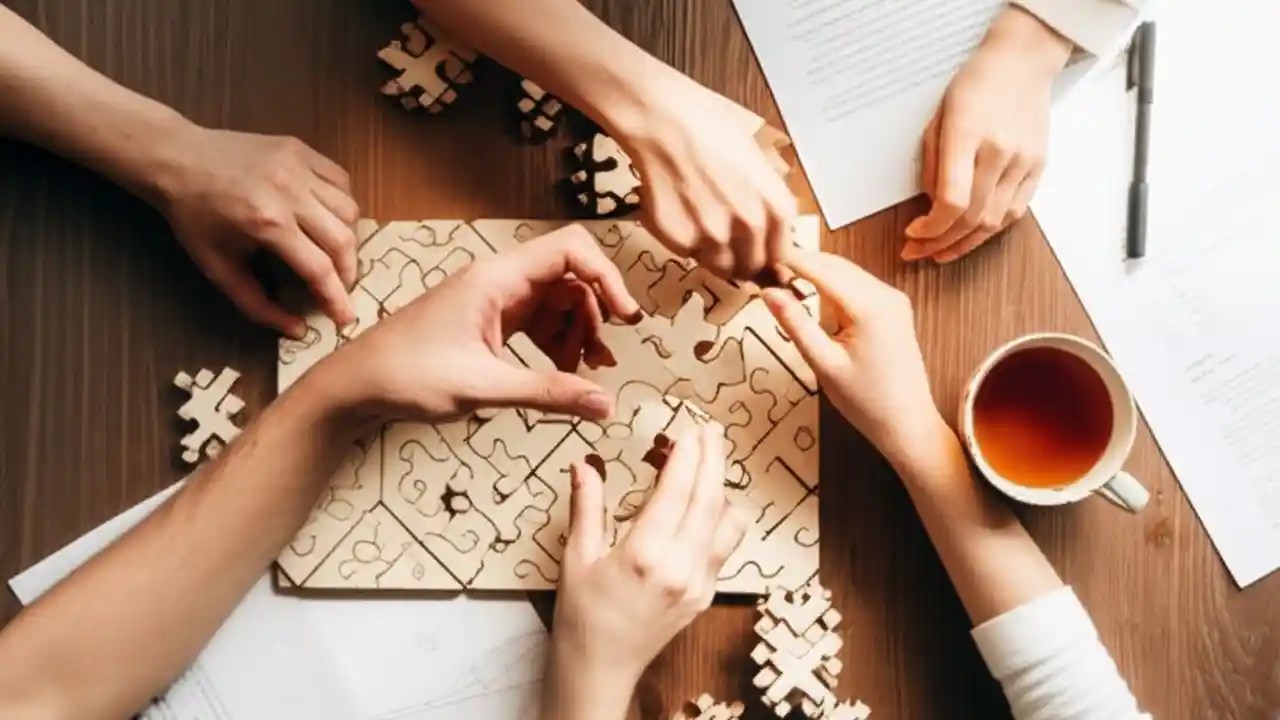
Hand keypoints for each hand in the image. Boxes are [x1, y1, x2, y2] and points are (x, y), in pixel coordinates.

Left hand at [154, 125, 359, 336]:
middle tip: (341, 287)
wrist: (178, 158)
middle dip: (349, 272)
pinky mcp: (302, 150)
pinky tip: (330, 219)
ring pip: (349, 210)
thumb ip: (257, 303)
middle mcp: (291, 192)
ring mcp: (299, 166)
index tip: (345, 318)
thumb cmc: (194, 216)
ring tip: (336, 254)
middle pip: (343, 240)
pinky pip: (341, 182)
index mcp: (267, 223)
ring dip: (349, 239)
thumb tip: (296, 329)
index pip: (319, 268)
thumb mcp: (217, 267)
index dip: (337, 298)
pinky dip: (343, 206)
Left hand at [323, 224, 642, 424]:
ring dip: (577, 334)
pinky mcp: (489, 320)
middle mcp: (499, 280)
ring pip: (557, 302)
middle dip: (594, 316)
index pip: (571, 250)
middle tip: (602, 359)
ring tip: (581, 374)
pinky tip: (559, 374)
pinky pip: (538, 322)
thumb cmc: (405, 374)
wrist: (355, 385)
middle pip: (571, 278)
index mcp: (496, 278)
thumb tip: (604, 404)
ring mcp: (494, 299)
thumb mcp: (484, 387)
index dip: (607, 277)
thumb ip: (548, 393)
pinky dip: (556, 345)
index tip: (625, 318)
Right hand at [541, 424, 748, 719]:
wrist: (600, 669)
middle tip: (710, 429)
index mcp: (645, 554)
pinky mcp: (706, 594)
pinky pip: (725, 546)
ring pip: (728, 522)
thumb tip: (585, 465)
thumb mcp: (576, 558)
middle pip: (711, 499)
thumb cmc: (582, 618)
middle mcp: (680, 567)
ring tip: (708, 465)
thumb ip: (586, 507)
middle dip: (713, 458)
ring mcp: (699, 582)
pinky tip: (706, 505)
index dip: (687, 454)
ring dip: (723, 488)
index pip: (676, 490)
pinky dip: (721, 518)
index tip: (688, 429)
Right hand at [609, 73, 796, 278]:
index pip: (780, 256)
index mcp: (777, 208)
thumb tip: (768, 227)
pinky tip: (680, 213)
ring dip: (713, 254)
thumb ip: (767, 200)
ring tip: (702, 225)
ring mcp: (714, 237)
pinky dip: (685, 241)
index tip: (758, 252)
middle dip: (741, 258)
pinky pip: (688, 253)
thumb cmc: (711, 127)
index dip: (767, 255)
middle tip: (726, 241)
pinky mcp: (680, 239)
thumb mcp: (758, 161)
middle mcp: (751, 227)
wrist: (663, 121)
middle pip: (751, 267)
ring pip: (719, 266)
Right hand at [762, 250, 945, 465]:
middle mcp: (886, 294)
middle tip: (766, 270)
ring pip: (845, 273)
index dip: (790, 259)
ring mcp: (893, 299)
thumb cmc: (866, 402)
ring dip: (816, 276)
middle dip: (802, 265)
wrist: (908, 424)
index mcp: (870, 306)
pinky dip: (832, 289)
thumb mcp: (823, 364)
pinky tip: (814, 302)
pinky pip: (856, 287)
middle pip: (834, 265)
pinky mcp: (893, 308)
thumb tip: (768, 292)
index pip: (821, 269)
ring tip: (783, 285)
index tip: (761, 256)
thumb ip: (795, 324)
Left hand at [903, 7, 1072, 263]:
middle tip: (917, 253)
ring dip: (965, 244)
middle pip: (971, 218)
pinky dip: (990, 230)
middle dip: (939, 243)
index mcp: (968, 135)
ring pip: (995, 222)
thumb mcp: (938, 118)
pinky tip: (970, 236)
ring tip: (940, 253)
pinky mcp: (1038, 167)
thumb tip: (931, 206)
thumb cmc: (973, 86)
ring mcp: (1024, 161)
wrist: (1021, 62)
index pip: (952, 201)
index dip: (930, 228)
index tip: (912, 234)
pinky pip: (1015, 212)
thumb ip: (933, 164)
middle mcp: (1000, 152)